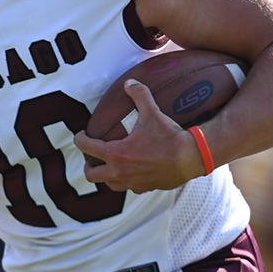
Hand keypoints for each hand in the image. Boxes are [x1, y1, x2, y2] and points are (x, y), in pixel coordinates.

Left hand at [75, 79, 203, 191]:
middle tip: (92, 157)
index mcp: (116, 153)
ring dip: (106, 176)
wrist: (192, 157)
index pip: (86, 148)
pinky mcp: (146, 188)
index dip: (79, 140)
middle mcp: (120, 171)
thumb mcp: (153, 112)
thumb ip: (139, 95)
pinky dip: (127, 181)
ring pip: (109, 185)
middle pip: (91, 175)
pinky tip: (132, 172)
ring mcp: (133, 182)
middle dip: (88, 166)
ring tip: (109, 166)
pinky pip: (130, 188)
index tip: (81, 135)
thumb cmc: (170, 136)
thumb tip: (130, 83)